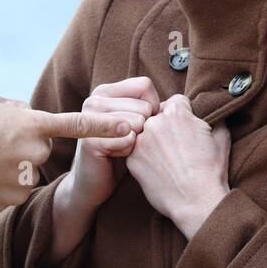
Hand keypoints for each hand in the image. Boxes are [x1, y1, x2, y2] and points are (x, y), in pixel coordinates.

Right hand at [0, 95, 131, 209]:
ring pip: (31, 170)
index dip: (107, 126)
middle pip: (44, 148)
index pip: (79, 124)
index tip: (131, 126)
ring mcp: (27, 176)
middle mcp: (35, 151)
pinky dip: (6, 184)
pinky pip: (19, 189)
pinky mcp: (16, 198)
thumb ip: (19, 109)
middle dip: (28, 145)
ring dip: (16, 166)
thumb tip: (30, 114)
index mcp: (33, 124)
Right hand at [67, 76, 160, 211]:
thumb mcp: (132, 121)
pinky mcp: (91, 141)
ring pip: (138, 122)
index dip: (153, 108)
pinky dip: (129, 152)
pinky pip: (129, 140)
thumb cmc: (119, 150)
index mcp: (105, 91)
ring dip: (138, 141)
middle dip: (146, 128)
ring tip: (122, 148)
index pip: (145, 85)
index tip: (142, 125)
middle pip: (144, 106)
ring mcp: (90, 119)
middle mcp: (94, 100)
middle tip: (129, 141)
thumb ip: (145, 105)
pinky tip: (116, 157)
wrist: (92, 182)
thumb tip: (176, 101)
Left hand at [126, 94, 231, 239]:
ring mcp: (140, 141)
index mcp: (176, 112)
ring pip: (144, 133)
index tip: (186, 129)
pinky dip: (144, 157)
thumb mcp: (221, 137)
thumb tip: (213, 111)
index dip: (183, 115)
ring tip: (168, 159)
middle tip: (176, 146)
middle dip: (165, 126)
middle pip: (157, 115)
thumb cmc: (211, 171)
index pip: (176, 102)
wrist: (197, 203)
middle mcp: (154, 122)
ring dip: (152, 140)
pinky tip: (158, 169)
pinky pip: (135, 151)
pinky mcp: (131, 159)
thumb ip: (214, 116)